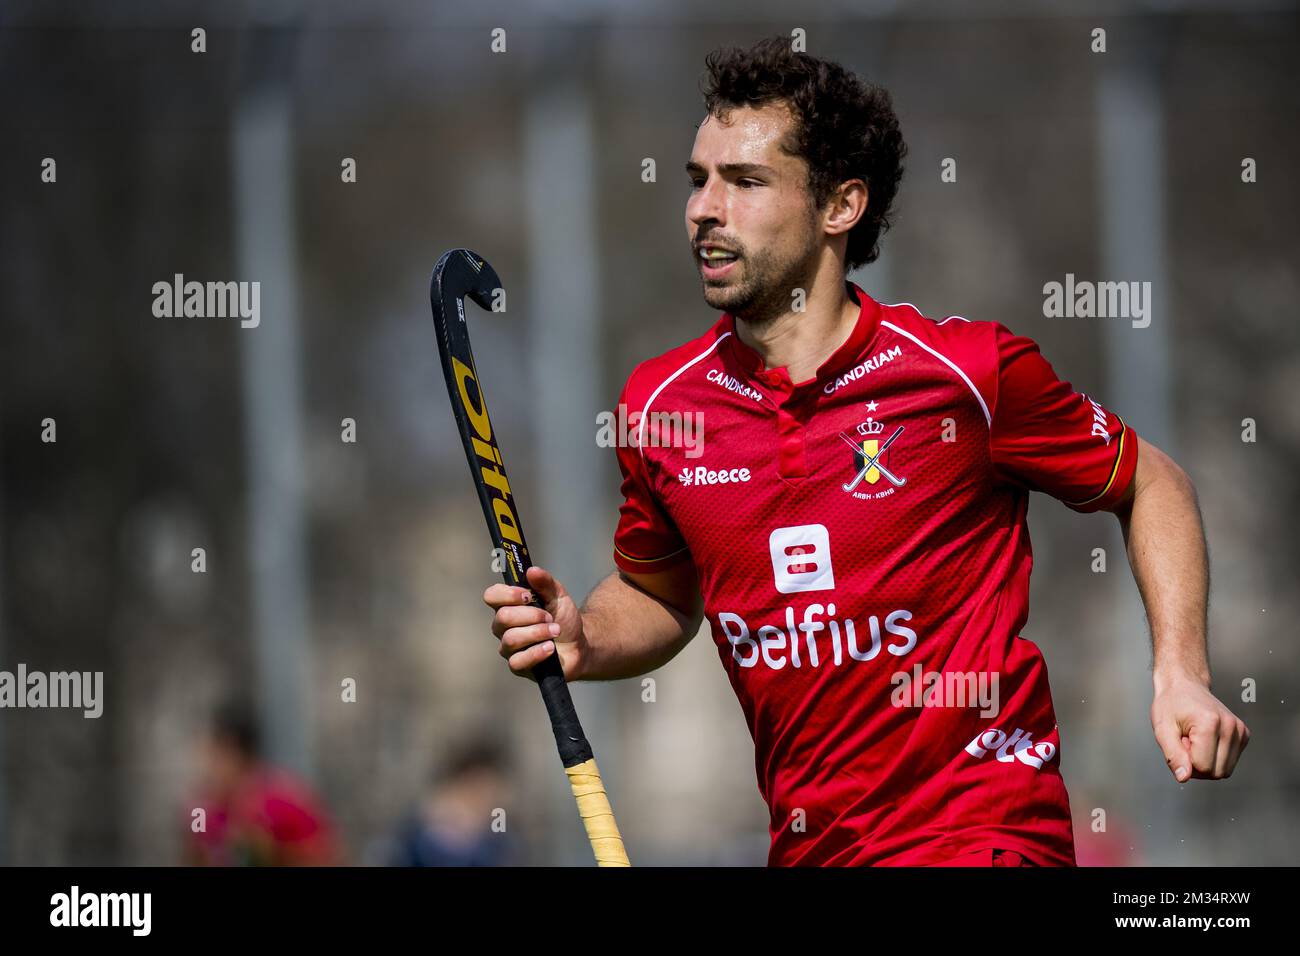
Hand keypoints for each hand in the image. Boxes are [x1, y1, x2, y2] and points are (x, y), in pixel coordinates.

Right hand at [483, 565, 586, 681]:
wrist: (579, 644)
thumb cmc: (563, 618)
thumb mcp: (558, 596)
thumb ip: (546, 583)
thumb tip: (532, 570)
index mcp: (509, 605)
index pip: (492, 596)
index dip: (507, 594)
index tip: (527, 595)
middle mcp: (504, 626)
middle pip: (503, 617)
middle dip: (530, 615)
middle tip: (549, 617)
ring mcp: (509, 647)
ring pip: (511, 639)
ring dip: (537, 632)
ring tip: (555, 631)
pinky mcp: (518, 666)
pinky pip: (517, 661)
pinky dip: (536, 652)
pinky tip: (550, 648)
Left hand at [1151, 670, 1249, 781]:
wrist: (1185, 685)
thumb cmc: (1171, 704)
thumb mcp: (1163, 729)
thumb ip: (1173, 755)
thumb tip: (1184, 777)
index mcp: (1210, 724)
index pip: (1202, 767)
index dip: (1186, 760)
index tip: (1179, 741)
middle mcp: (1230, 727)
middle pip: (1216, 773)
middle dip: (1197, 764)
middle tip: (1186, 741)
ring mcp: (1240, 730)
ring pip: (1224, 771)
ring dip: (1206, 761)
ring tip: (1195, 739)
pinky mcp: (1243, 734)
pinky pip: (1229, 762)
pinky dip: (1215, 756)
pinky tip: (1205, 739)